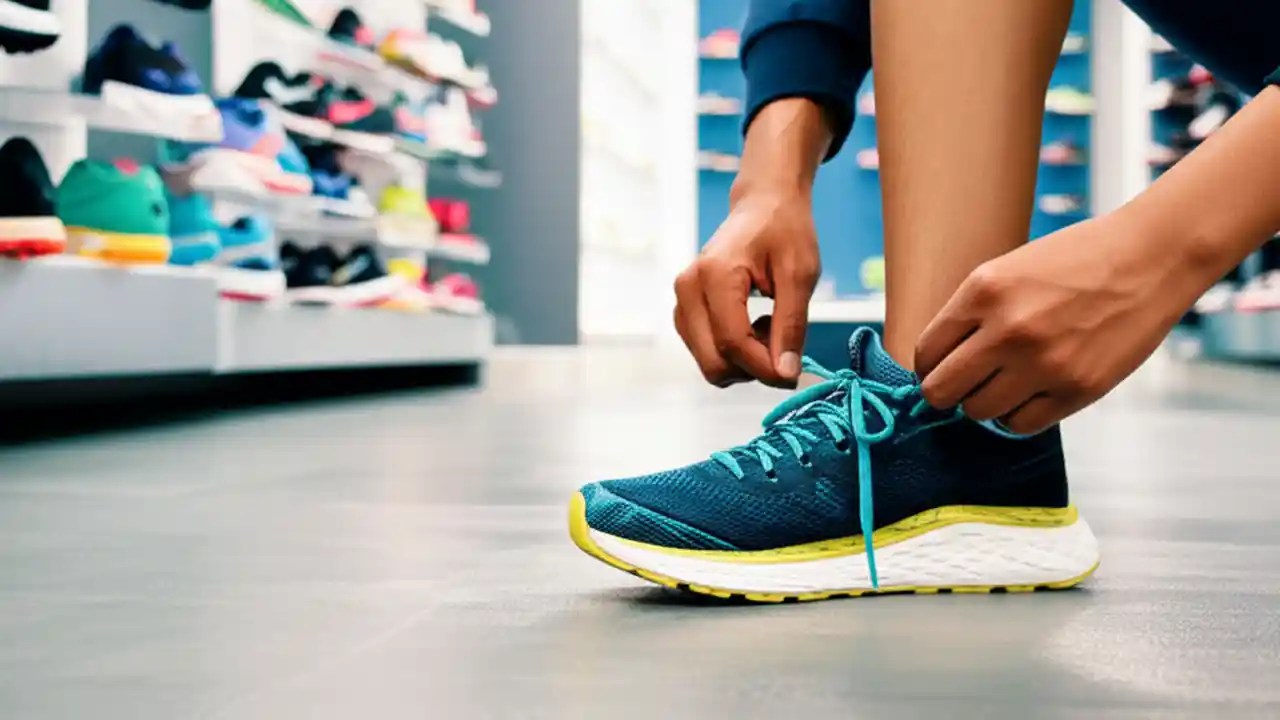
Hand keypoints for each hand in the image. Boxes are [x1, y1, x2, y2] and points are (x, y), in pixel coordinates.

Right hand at [674, 191, 820, 387]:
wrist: (764, 205)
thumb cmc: (785, 231)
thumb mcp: (800, 275)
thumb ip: (791, 326)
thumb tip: (785, 375)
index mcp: (714, 275)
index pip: (733, 342)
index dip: (765, 368)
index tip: (793, 374)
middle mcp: (688, 289)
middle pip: (714, 361)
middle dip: (752, 367)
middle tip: (782, 341)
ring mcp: (682, 300)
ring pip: (709, 362)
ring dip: (744, 360)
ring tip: (769, 325)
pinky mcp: (685, 310)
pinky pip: (706, 351)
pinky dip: (733, 352)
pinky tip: (753, 325)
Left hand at [914, 212, 1201, 433]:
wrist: (1149, 259)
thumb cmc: (1075, 261)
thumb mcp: (1008, 270)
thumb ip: (970, 314)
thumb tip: (936, 362)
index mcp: (984, 291)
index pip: (926, 353)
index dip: (928, 365)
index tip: (939, 367)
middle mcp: (1008, 330)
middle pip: (941, 391)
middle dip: (946, 392)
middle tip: (961, 386)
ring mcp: (1043, 363)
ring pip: (979, 412)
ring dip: (984, 403)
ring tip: (1003, 383)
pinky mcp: (1077, 389)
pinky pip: (1021, 424)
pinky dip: (1017, 415)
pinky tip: (1029, 394)